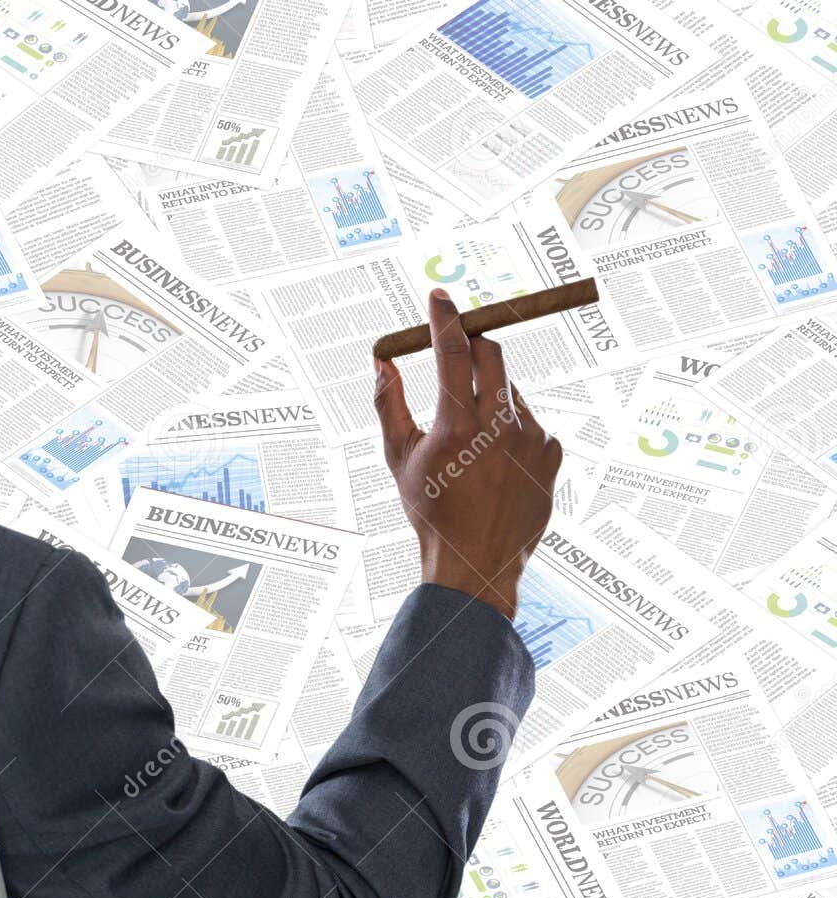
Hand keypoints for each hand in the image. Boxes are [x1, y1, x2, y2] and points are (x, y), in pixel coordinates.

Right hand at [372, 288, 561, 619]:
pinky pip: (530, 421)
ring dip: (489, 396)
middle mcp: (500, 427)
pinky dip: (511, 428)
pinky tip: (495, 462)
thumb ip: (389, 404)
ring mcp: (532, 439)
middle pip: (492, 355)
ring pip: (510, 391)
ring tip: (471, 441)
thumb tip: (383, 360)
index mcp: (457, 427)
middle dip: (472, 345)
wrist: (476, 564)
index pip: (453, 351)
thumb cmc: (430, 512)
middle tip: (456, 353)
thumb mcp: (398, 458)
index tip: (440, 296)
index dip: (445, 318)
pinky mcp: (552, 453)